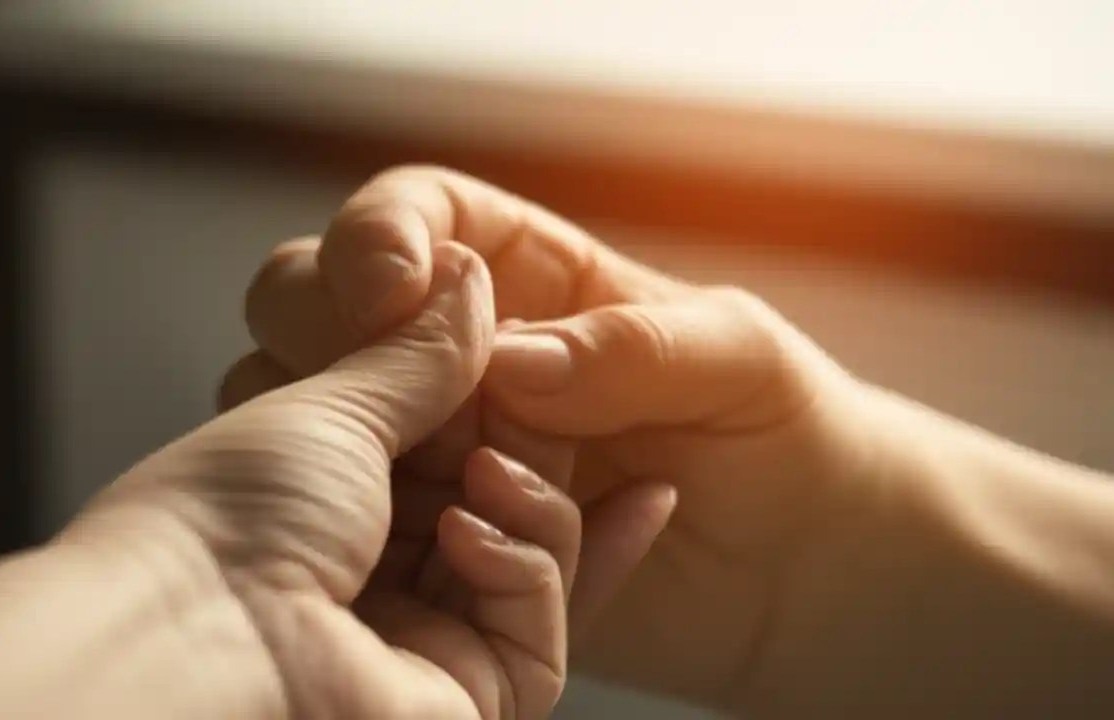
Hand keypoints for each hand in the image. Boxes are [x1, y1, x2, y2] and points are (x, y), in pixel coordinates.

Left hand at [66, 245, 616, 718]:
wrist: (193, 643)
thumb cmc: (227, 521)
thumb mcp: (333, 407)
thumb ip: (420, 352)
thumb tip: (468, 278)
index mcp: (331, 497)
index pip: (443, 439)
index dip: (493, 393)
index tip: (531, 343)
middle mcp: (375, 568)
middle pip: (495, 495)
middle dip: (529, 441)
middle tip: (548, 388)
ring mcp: (422, 635)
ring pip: (530, 554)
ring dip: (529, 496)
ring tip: (497, 463)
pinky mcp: (466, 694)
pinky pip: (536, 627)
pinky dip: (523, 563)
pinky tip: (472, 528)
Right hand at [217, 166, 968, 715]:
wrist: (801, 572)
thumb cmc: (784, 434)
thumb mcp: (739, 359)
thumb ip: (637, 345)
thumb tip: (513, 361)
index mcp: (527, 279)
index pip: (413, 217)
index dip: (378, 234)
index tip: (392, 287)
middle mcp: (460, 357)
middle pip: (316, 301)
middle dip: (331, 333)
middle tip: (403, 393)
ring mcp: (439, 449)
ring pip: (312, 413)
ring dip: (352, 443)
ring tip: (468, 490)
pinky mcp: (441, 540)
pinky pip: (363, 527)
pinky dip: (389, 536)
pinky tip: (478, 554)